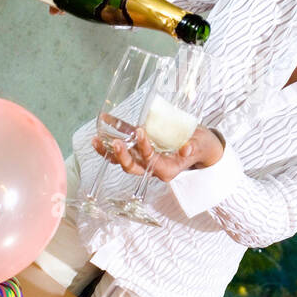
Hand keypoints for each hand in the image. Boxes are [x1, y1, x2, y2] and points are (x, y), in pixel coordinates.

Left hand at [93, 126, 223, 182]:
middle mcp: (152, 168)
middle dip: (122, 157)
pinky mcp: (140, 152)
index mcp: (167, 169)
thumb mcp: (201, 144)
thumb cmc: (201, 145)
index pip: (152, 162)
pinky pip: (123, 148)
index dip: (144, 149)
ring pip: (123, 161)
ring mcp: (144, 161)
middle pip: (132, 167)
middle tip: (116, 142)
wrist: (200, 146)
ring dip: (108, 152)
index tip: (141, 132)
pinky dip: (111, 139)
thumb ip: (193, 146)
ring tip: (96, 140)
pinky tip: (102, 126)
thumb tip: (186, 149)